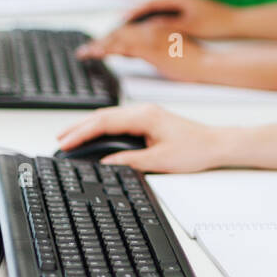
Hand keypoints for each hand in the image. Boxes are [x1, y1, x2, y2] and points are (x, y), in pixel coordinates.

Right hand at [56, 104, 229, 172]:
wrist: (216, 144)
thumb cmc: (195, 150)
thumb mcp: (159, 161)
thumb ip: (129, 162)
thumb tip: (105, 165)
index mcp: (144, 117)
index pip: (104, 122)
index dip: (82, 132)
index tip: (66, 142)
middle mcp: (143, 111)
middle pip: (103, 116)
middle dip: (79, 127)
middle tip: (59, 139)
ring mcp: (146, 114)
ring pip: (109, 117)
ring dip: (89, 126)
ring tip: (70, 137)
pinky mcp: (149, 120)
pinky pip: (118, 121)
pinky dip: (101, 127)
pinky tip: (94, 135)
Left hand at [75, 21, 206, 79]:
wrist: (208, 63)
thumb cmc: (195, 60)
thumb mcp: (173, 50)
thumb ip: (155, 47)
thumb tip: (140, 53)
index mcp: (158, 27)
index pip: (129, 30)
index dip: (111, 37)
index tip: (99, 45)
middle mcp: (152, 28)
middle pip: (120, 32)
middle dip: (101, 41)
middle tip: (85, 50)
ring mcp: (151, 38)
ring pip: (118, 38)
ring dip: (100, 45)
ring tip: (86, 53)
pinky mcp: (150, 49)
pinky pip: (123, 48)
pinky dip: (107, 50)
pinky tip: (97, 55)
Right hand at [120, 0, 236, 38]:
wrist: (238, 22)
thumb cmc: (216, 24)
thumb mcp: (190, 26)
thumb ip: (169, 25)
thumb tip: (149, 26)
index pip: (152, 3)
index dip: (135, 11)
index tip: (123, 19)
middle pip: (153, 4)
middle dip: (137, 14)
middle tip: (121, 23)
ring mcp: (186, 4)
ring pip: (160, 10)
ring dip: (146, 17)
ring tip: (132, 27)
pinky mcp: (191, 11)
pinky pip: (168, 14)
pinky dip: (157, 21)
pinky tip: (152, 31)